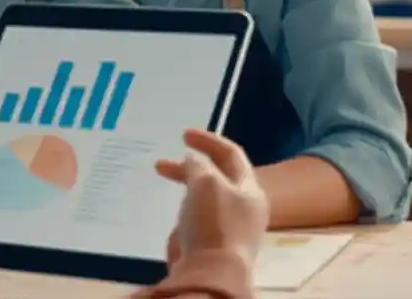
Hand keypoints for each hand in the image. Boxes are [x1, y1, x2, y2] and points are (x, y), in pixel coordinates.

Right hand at [155, 129, 269, 271]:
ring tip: (166, 194)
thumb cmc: (213, 224)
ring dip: (185, 190)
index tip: (183, 135)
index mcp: (249, 190)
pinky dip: (183, 213)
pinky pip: (197, 222)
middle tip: (161, 165)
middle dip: (189, 167)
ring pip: (205, 200)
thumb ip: (197, 166)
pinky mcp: (213, 247)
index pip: (231, 155)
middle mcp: (244, 209)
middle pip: (217, 178)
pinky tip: (172, 220)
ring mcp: (230, 230)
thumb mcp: (205, 184)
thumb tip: (192, 160)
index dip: (208, 141)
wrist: (210, 275)